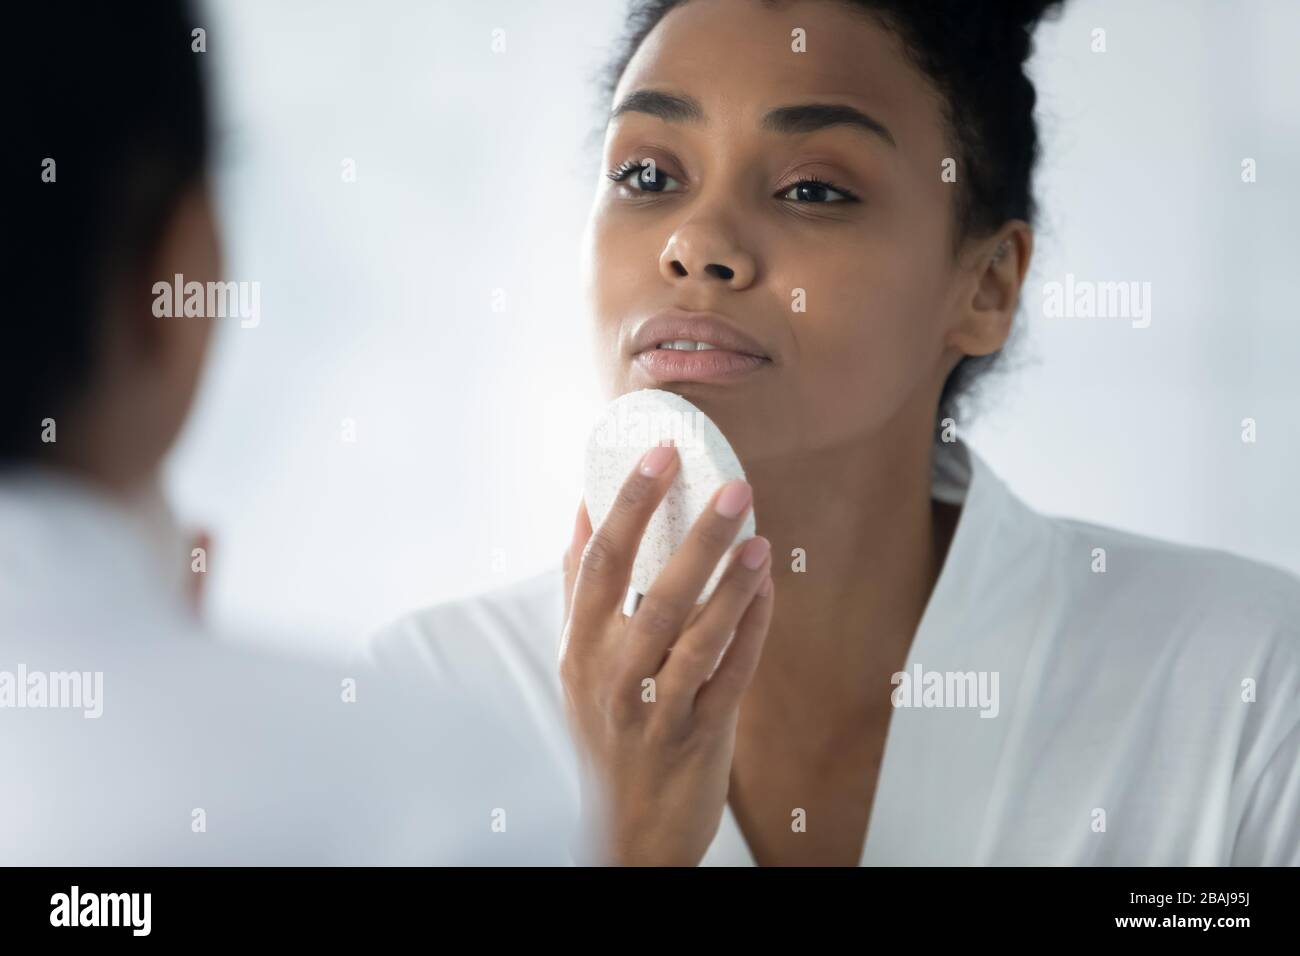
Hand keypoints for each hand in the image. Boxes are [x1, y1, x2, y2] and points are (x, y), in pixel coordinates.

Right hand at [559, 444, 773, 865]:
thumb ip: (580, 590)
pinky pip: (732, 673)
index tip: (660, 454)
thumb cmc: (606, 729)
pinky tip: (769, 589)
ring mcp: (656, 709)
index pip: (600, 563)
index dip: (628, 504)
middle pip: (654, 594)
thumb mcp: (577, 662)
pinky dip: (752, 628)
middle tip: (733, 486)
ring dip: (733, 583)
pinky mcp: (700, 736)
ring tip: (760, 537)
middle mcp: (612, 676)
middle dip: (696, 536)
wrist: (627, 830)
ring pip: (697, 636)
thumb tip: (585, 511)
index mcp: (580, 647)